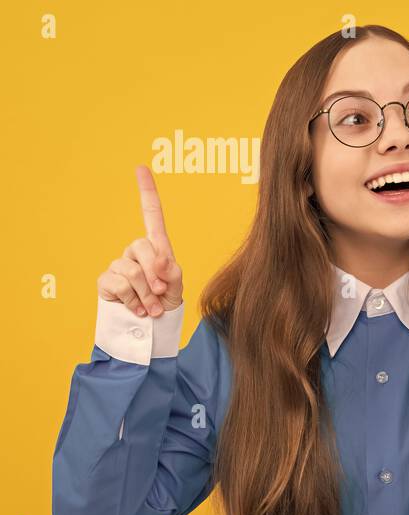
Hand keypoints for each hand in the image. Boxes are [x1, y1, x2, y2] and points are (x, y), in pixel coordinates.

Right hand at [96, 166, 183, 317]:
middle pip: (143, 248)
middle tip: (163, 293)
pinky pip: (120, 286)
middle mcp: (135, 251)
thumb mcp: (176, 286)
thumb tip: (159, 262)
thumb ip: (172, 272)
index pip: (151, 214)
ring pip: (132, 272)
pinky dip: (134, 302)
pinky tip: (138, 309)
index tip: (141, 167)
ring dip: (148, 295)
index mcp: (156, 246)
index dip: (146, 191)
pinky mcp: (106, 281)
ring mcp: (119, 264)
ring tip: (153, 307)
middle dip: (156, 274)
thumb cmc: (166, 301)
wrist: (150, 326)